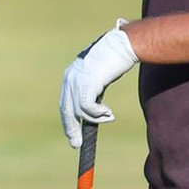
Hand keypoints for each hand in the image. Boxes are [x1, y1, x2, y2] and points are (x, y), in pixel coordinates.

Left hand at [59, 20, 138, 148]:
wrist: (123, 43)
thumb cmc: (116, 57)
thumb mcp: (101, 75)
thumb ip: (95, 88)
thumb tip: (97, 108)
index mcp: (71, 75)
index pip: (65, 103)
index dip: (68, 120)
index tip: (72, 134)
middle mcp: (70, 78)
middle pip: (66, 110)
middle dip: (71, 129)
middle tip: (76, 144)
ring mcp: (77, 81)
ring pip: (79, 111)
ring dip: (95, 118)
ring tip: (109, 116)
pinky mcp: (87, 83)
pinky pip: (88, 108)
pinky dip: (99, 114)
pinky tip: (109, 113)